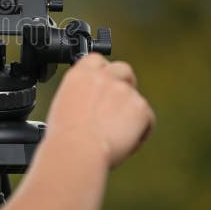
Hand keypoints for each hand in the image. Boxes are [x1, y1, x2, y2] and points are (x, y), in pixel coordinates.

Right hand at [46, 53, 154, 167]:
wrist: (77, 149)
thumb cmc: (65, 136)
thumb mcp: (63, 105)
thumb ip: (81, 94)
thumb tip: (92, 102)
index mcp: (81, 74)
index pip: (97, 60)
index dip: (103, 73)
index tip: (103, 86)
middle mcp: (103, 76)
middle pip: (122, 69)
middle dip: (125, 83)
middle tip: (120, 106)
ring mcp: (123, 89)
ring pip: (136, 99)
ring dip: (130, 114)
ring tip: (115, 137)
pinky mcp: (140, 106)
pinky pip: (147, 118)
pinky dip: (141, 131)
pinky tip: (124, 144)